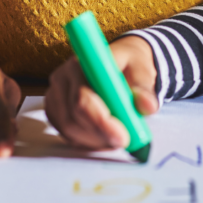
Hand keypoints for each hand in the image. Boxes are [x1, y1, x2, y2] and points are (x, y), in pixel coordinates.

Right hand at [45, 35, 157, 150]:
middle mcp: (63, 77)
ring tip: (118, 137)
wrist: (121, 61)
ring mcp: (55, 95)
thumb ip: (144, 87)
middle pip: (73, 117)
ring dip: (95, 140)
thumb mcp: (143, 69)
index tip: (123, 137)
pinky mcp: (55, 110)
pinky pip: (66, 134)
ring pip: (69, 129)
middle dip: (100, 135)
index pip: (83, 98)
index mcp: (83, 63)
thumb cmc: (130, 64)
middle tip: (125, 142)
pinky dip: (87, 141)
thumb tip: (147, 106)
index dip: (101, 122)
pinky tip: (105, 136)